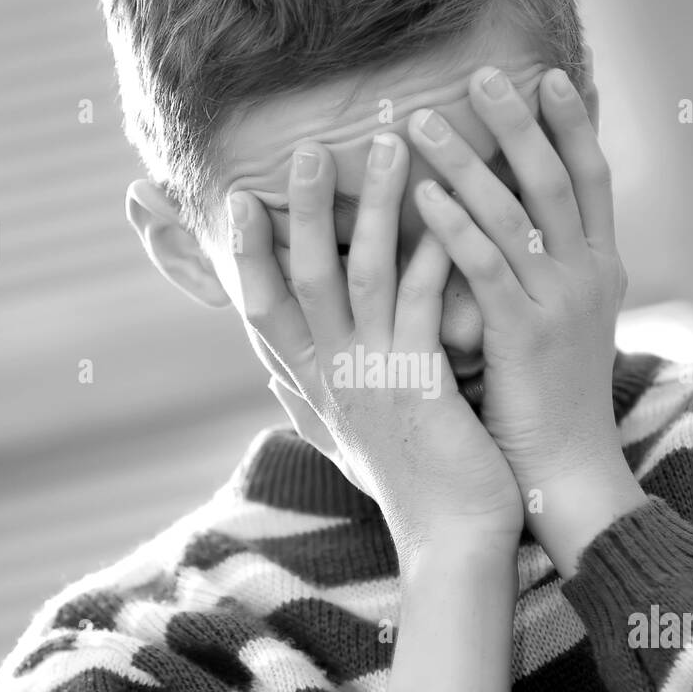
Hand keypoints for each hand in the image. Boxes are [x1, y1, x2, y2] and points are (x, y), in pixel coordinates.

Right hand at [228, 133, 524, 564]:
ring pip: (363, 276)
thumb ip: (309, 405)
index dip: (249, 255)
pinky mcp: (422, 387)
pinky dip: (431, 257)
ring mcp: (375, 380)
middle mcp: (335, 379)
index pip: (266, 310)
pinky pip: (421, 307)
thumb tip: (272, 381)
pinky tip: (447, 213)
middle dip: (303, 210)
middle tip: (306, 148)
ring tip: (388, 146)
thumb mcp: (347, 444)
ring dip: (372, 208)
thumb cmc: (411, 492)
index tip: (239, 203)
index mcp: (318, 388)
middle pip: (305, 278)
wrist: (453, 545)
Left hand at [407, 65, 637, 557]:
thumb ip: (536, 274)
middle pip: (559, 179)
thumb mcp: (557, 325)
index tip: (547, 76)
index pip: (593, 180)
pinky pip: (485, 267)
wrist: (565, 474)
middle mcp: (589, 277)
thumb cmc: (547, 401)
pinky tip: (421, 196)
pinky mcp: (525, 335)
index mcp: (599, 271)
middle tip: (485, 73)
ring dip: (468, 161)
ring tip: (421, 121)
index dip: (573, 125)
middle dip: (521, 123)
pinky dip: (453, 227)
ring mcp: (561, 304)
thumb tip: (500, 226)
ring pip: (516, 213)